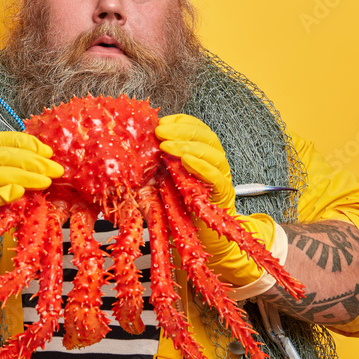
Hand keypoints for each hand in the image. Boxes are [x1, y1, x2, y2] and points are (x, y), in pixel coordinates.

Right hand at [0, 132, 62, 289]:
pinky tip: (17, 193)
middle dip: (33, 161)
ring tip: (43, 181)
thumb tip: (46, 175)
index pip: (3, 141)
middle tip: (55, 170)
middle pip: (3, 155)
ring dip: (22, 175)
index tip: (48, 150)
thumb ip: (14, 180)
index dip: (27, 142)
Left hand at [156, 114, 282, 288]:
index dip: (178, 122)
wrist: (202, 236)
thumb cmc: (180, 206)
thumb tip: (134, 142)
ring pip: (211, 152)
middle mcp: (213, 159)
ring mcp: (220, 176)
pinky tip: (187, 162)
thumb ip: (156, 161)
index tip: (160, 122)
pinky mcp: (224, 194)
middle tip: (161, 131)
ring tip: (171, 146)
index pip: (194, 126)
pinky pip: (216, 178)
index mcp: (200, 151)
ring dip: (189, 146)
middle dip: (181, 130)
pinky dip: (202, 168)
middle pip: (203, 135)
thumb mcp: (163, 178)